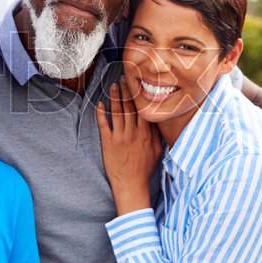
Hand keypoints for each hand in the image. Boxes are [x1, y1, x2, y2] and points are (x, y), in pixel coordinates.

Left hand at [96, 77, 161, 214]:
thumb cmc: (145, 169)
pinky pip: (104, 124)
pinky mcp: (108, 143)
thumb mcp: (158, 151)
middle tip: (124, 78)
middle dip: (127, 91)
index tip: (139, 83)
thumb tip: (160, 121)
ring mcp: (120, 137)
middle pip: (130, 107)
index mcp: (147, 133)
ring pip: (117, 112)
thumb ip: (158, 135)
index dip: (140, 94)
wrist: (131, 184)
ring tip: (114, 86)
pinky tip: (100, 104)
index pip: (144, 109)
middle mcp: (134, 132)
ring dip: (115, 97)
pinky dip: (101, 113)